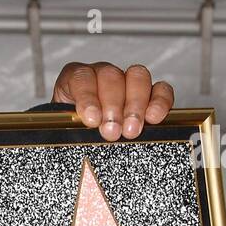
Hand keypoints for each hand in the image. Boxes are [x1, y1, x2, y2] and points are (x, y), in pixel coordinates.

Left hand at [51, 62, 174, 140]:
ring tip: (131, 130)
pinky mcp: (149, 93)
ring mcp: (126, 81)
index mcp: (74, 80)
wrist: (84, 149)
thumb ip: (68, 128)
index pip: (81, 77)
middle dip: (112, 106)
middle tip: (111, 131)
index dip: (87, 97)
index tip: (91, 119)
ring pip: (137, 77)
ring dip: (135, 104)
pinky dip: (160, 101)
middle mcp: (101, 75)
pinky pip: (161, 89)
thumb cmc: (72, 133)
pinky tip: (154, 118)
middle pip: (111, 77)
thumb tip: (78, 133)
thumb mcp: (64, 130)